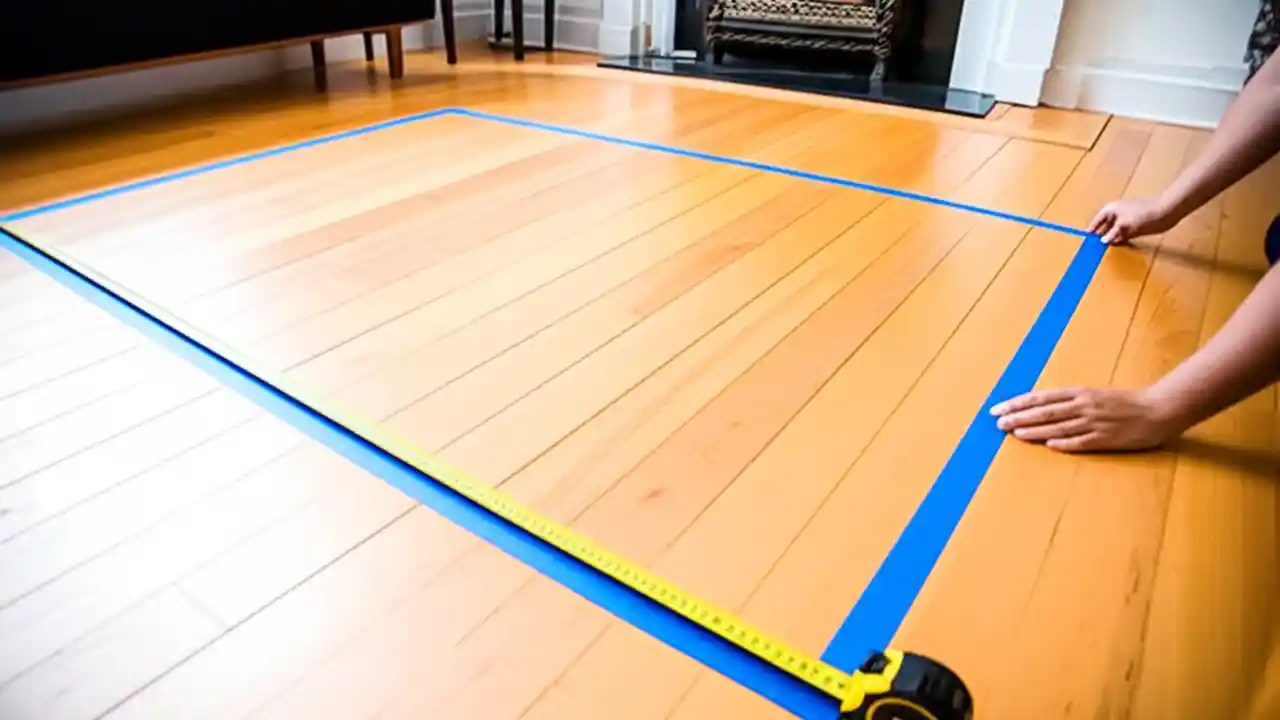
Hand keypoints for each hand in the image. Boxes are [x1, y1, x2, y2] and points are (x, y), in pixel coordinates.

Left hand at [990, 387, 1182, 452]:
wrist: (1158, 408)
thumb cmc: (1124, 403)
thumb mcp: (1094, 395)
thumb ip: (1070, 402)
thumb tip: (1041, 408)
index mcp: (1079, 393)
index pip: (1041, 398)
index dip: (1018, 403)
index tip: (998, 409)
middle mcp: (1083, 405)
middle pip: (1045, 411)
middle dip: (1019, 416)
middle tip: (998, 423)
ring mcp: (1095, 422)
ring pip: (1059, 426)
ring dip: (1035, 430)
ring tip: (1015, 433)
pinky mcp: (1106, 438)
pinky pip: (1082, 441)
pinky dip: (1065, 443)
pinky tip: (1049, 446)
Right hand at [1088, 197, 1177, 244]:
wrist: (1165, 212)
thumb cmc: (1142, 216)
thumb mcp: (1124, 226)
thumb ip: (1111, 235)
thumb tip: (1102, 242)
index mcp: (1110, 209)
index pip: (1096, 222)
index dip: (1091, 231)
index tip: (1086, 242)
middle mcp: (1116, 213)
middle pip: (1104, 226)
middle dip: (1100, 236)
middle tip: (1094, 248)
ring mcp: (1125, 218)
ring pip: (1113, 230)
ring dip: (1110, 238)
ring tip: (1105, 249)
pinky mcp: (1134, 224)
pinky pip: (1122, 233)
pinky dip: (1120, 238)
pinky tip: (1118, 245)